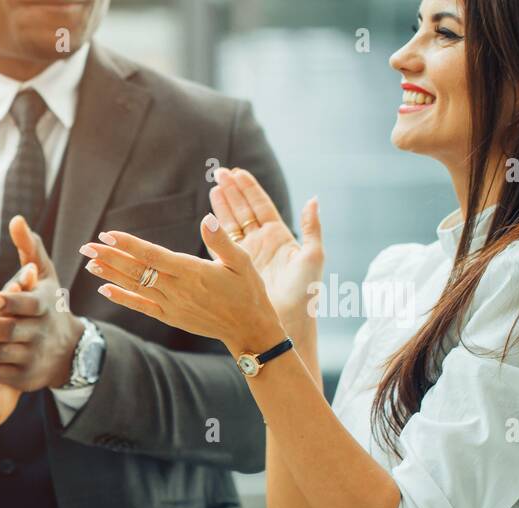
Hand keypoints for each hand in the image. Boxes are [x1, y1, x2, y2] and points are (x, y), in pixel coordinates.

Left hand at [0, 215, 84, 392]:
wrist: (69, 353)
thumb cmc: (50, 305)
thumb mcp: (47, 277)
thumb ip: (30, 249)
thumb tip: (16, 220)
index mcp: (45, 307)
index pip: (28, 306)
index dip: (11, 303)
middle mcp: (39, 335)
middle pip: (6, 332)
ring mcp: (30, 358)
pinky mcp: (20, 378)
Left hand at [79, 214, 286, 359]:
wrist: (248, 329)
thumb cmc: (249, 291)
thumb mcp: (243, 262)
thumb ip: (222, 241)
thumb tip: (207, 218)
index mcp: (192, 271)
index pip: (153, 255)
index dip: (128, 245)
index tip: (108, 234)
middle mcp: (177, 289)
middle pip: (137, 270)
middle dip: (110, 257)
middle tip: (87, 246)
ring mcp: (171, 305)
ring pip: (135, 287)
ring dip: (111, 274)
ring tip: (90, 263)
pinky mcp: (170, 316)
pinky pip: (141, 306)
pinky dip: (122, 297)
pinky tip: (105, 289)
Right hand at [209, 167, 323, 342]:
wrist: (285, 323)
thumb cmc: (303, 293)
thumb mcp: (313, 257)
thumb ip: (313, 227)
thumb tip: (313, 200)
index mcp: (280, 236)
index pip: (261, 205)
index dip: (249, 189)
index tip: (237, 172)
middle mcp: (261, 244)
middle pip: (243, 210)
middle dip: (232, 191)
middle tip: (219, 173)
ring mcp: (246, 256)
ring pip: (231, 224)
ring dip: (221, 206)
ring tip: (212, 187)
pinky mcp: (233, 270)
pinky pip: (221, 245)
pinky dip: (213, 230)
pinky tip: (205, 217)